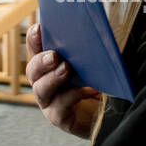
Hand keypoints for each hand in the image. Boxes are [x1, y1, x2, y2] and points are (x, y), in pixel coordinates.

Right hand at [25, 22, 102, 138]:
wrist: (113, 113)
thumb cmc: (104, 84)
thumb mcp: (97, 62)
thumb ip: (89, 48)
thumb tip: (91, 29)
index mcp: (50, 65)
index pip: (36, 49)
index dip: (34, 39)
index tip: (39, 28)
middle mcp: (45, 82)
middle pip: (33, 69)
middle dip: (41, 60)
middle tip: (54, 55)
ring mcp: (50, 101)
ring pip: (41, 89)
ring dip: (52, 78)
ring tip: (66, 69)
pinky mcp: (59, 118)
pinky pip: (59, 107)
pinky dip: (72, 96)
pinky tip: (87, 89)